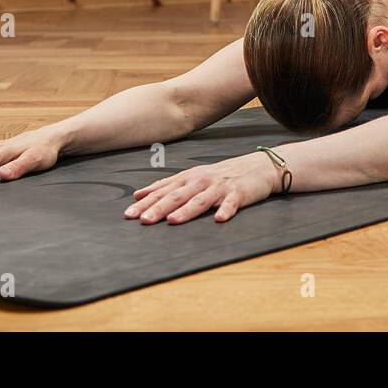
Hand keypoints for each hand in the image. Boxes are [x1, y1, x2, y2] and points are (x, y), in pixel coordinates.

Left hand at [126, 152, 277, 224]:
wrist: (258, 167)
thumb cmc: (222, 175)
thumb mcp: (194, 176)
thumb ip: (168, 186)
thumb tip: (139, 195)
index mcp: (189, 177)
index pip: (164, 190)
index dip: (146, 202)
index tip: (129, 214)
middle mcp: (202, 180)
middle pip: (178, 195)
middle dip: (160, 207)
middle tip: (144, 220)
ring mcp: (220, 186)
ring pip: (201, 199)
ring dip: (187, 210)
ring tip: (173, 220)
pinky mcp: (239, 193)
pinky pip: (231, 203)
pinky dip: (225, 210)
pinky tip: (218, 219)